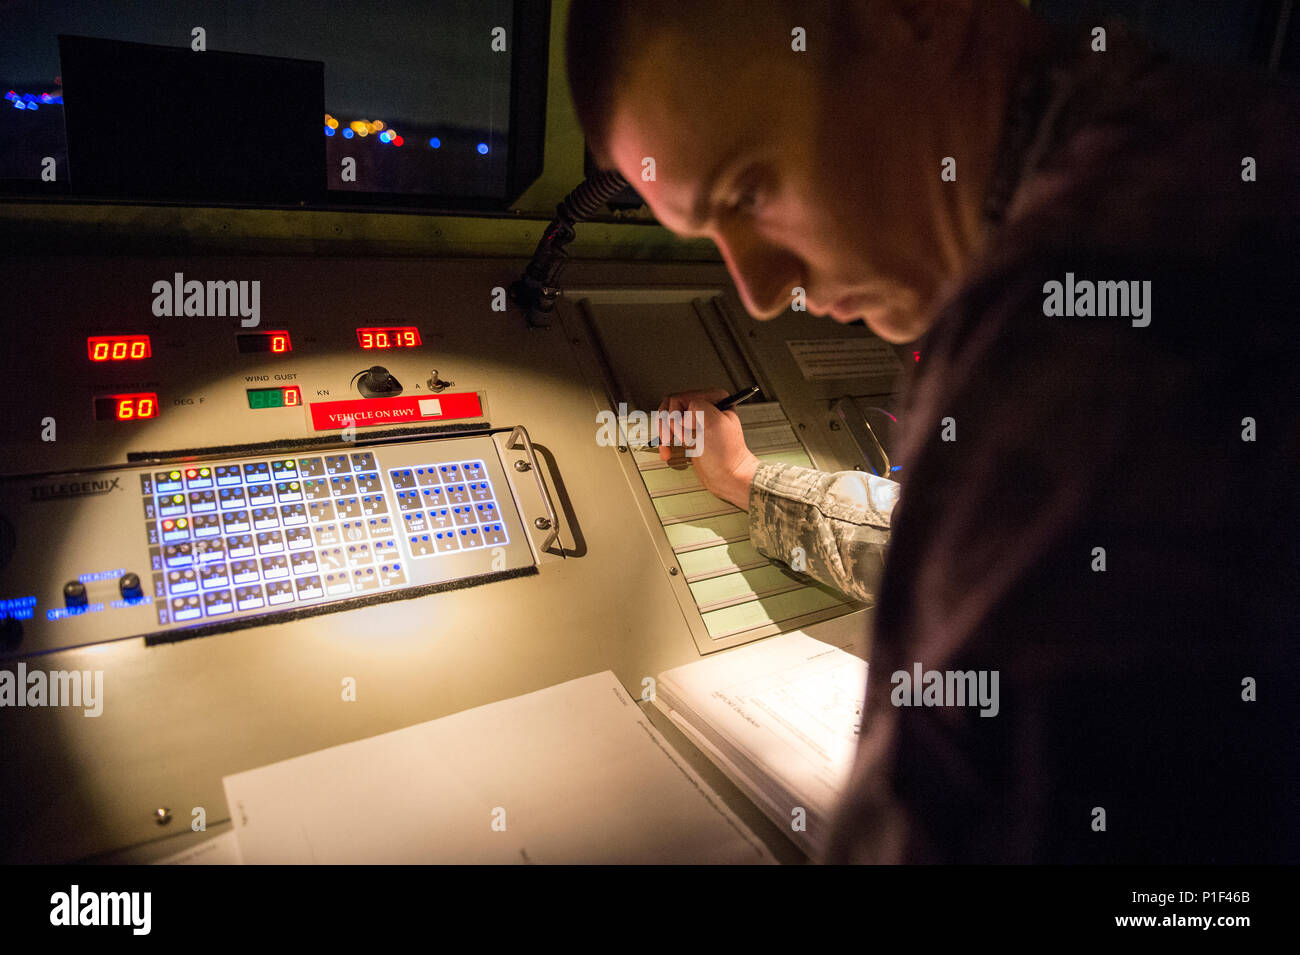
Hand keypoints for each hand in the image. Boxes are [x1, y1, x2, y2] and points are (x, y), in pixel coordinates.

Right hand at [657, 388, 760, 509]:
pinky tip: (668, 451)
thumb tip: (685, 407)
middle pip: (670, 406)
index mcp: (714, 399)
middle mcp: (704, 406)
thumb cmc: (727, 455)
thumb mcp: (715, 423)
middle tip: (679, 438)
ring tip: (672, 445)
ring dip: (666, 434)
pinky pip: (667, 430)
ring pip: (666, 418)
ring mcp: (694, 420)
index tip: (687, 430)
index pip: (681, 398)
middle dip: (670, 425)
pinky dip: (665, 442)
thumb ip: (700, 406)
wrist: (726, 476)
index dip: (679, 417)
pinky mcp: (687, 433)